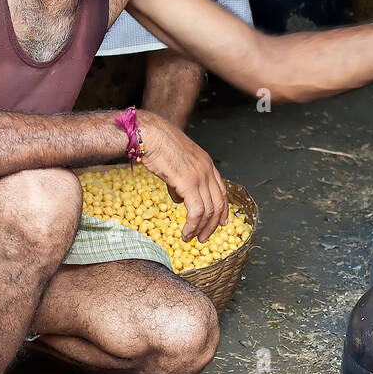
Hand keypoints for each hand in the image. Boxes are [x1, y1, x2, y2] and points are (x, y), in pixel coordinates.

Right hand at [136, 108, 228, 242]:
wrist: (149, 134)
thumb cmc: (157, 145)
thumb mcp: (175, 164)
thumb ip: (180, 182)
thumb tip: (179, 199)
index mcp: (206, 163)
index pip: (222, 190)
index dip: (223, 208)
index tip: (221, 222)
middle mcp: (207, 169)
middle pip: (219, 203)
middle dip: (213, 224)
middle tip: (204, 237)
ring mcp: (199, 176)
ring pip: (208, 210)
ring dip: (201, 229)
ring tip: (191, 238)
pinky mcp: (188, 183)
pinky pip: (197, 211)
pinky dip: (193, 226)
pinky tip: (185, 233)